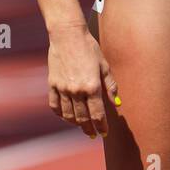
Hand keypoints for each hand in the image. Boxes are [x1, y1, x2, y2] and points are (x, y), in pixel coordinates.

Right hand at [47, 22, 119, 138]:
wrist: (68, 35)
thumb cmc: (89, 48)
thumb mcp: (104, 65)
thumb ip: (111, 86)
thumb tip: (117, 104)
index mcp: (92, 87)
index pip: (98, 115)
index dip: (102, 127)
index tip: (104, 132)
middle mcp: (76, 90)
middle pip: (82, 119)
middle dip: (89, 129)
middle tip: (93, 134)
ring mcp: (62, 88)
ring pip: (68, 115)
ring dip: (76, 124)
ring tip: (81, 126)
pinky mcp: (52, 84)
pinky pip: (55, 106)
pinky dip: (61, 114)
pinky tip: (66, 116)